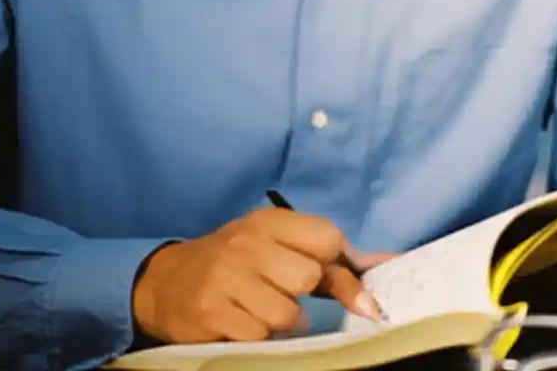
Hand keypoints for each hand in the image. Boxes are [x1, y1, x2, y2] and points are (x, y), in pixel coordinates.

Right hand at [131, 207, 385, 343]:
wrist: (165, 282)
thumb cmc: (236, 263)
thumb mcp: (277, 245)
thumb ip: (333, 257)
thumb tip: (391, 264)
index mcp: (268, 221)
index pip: (328, 238)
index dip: (334, 264)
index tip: (325, 277)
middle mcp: (246, 244)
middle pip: (309, 277)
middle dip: (303, 293)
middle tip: (280, 290)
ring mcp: (225, 278)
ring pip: (288, 314)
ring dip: (281, 321)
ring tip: (259, 308)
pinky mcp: (211, 312)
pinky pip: (260, 335)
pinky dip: (256, 336)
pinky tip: (240, 321)